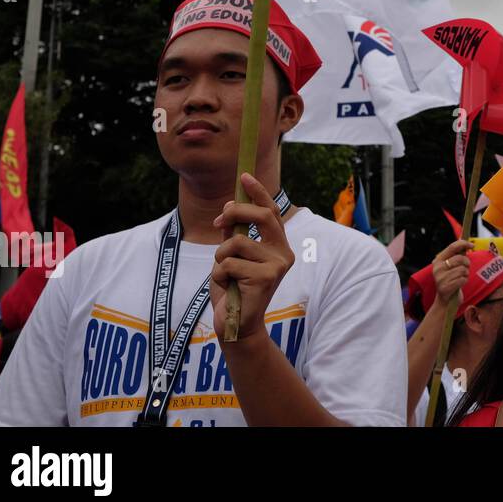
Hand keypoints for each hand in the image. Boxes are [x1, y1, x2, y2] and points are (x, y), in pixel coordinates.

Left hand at [209, 173, 293, 344]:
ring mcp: (276, 266)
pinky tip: (227, 288)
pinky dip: (219, 274)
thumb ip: (234, 234)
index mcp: (278, 246)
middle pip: (260, 217)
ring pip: (235, 243)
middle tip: (219, 221)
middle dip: (235, 213)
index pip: (271, 212)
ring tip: (224, 274)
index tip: (245, 177)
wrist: (236, 325)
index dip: (258, 193)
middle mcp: (283, 253)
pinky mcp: (265, 279)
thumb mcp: (232, 257)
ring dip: (220, 257)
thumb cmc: (234, 290)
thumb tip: (230, 208)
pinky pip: (229, 263)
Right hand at [431, 239, 472, 305]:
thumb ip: (457, 255)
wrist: (446, 301)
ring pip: (463, 269)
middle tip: (465, 268)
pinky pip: (463, 279)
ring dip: (466, 274)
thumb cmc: (451, 281)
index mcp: (438, 260)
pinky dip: (464, 281)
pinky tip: (459, 284)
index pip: (452, 247)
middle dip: (467, 263)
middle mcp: (437, 268)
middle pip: (460, 258)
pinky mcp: (445, 287)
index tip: (472, 245)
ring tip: (460, 278)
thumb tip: (467, 244)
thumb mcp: (451, 267)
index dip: (463, 244)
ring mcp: (440, 278)